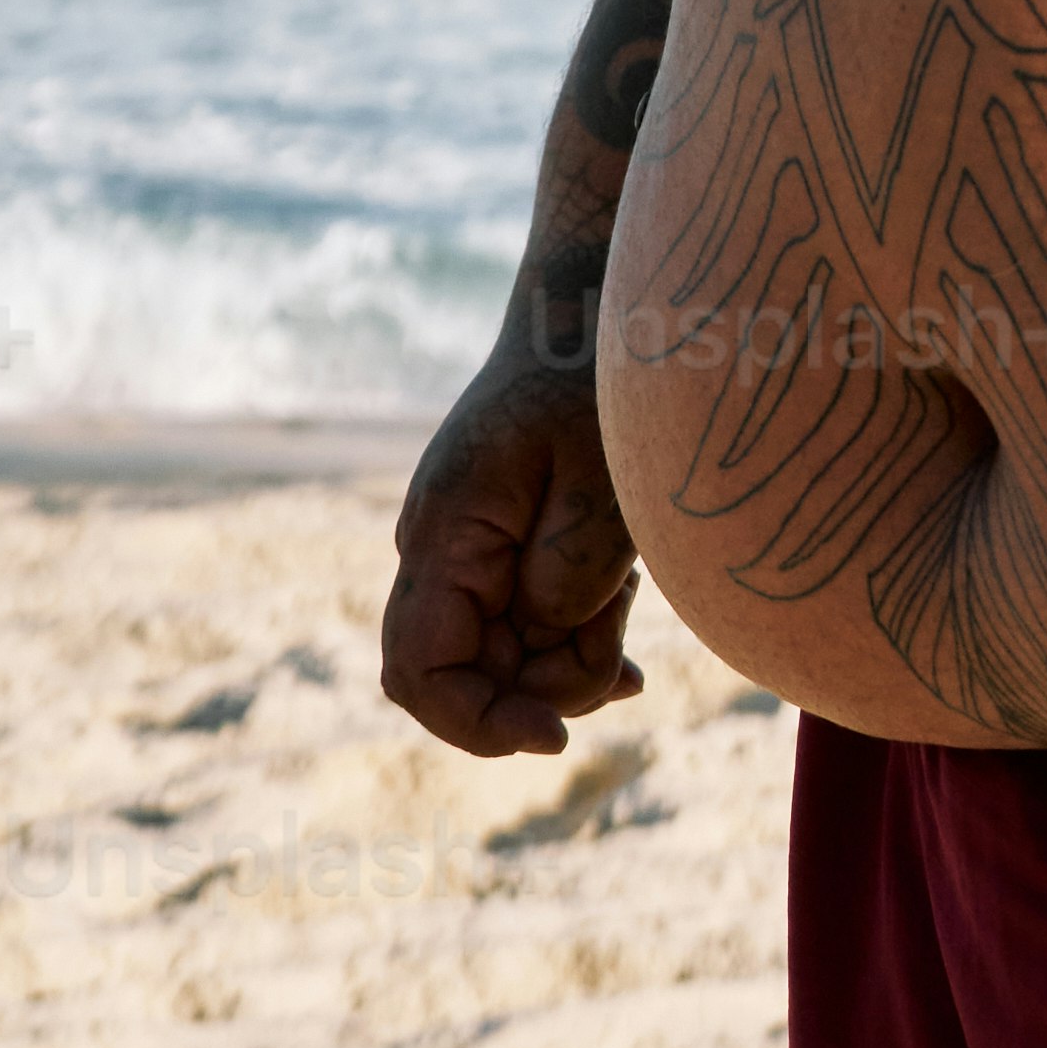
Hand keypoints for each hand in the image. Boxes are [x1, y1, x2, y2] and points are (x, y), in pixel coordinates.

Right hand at [379, 323, 646, 760]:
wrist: (586, 310)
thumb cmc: (597, 379)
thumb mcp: (603, 476)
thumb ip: (570, 571)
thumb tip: (544, 637)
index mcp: (445, 532)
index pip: (419, 670)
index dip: (477, 722)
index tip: (557, 737)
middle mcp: (440, 551)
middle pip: (471, 676)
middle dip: (546, 688)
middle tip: (624, 654)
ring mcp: (468, 552)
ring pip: (507, 659)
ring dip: (572, 656)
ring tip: (627, 587)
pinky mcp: (503, 550)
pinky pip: (525, 629)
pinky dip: (571, 648)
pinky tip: (621, 661)